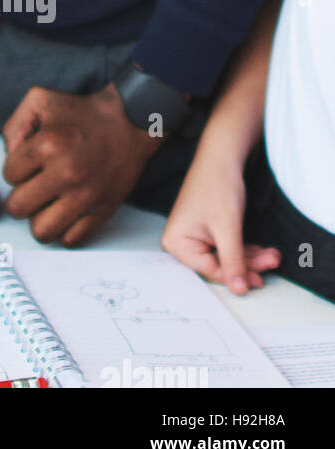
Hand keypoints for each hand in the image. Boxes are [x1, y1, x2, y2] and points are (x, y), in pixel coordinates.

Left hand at [1, 84, 161, 245]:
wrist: (128, 122)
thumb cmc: (83, 112)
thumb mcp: (38, 100)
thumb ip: (14, 126)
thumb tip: (9, 158)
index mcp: (47, 145)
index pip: (8, 175)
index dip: (14, 169)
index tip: (27, 163)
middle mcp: (66, 173)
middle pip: (18, 208)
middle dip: (19, 197)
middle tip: (31, 187)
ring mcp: (85, 196)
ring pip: (42, 231)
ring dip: (37, 219)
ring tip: (46, 203)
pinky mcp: (102, 211)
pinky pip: (71, 240)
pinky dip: (63, 230)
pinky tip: (64, 212)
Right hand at [161, 147, 280, 292]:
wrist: (221, 159)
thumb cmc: (216, 188)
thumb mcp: (227, 229)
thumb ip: (233, 262)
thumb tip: (239, 289)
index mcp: (176, 242)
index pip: (209, 270)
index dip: (236, 275)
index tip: (259, 279)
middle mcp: (180, 242)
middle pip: (218, 265)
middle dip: (248, 264)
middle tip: (271, 262)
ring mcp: (193, 236)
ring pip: (226, 258)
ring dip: (251, 257)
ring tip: (272, 254)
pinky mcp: (206, 232)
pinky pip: (227, 248)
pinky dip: (246, 249)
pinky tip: (263, 250)